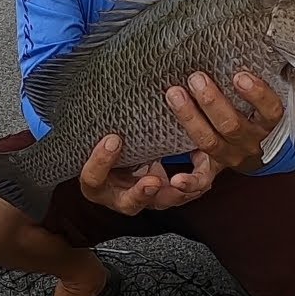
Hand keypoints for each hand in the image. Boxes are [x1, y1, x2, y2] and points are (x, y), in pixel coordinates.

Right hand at [78, 134, 224, 213]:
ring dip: (173, 193)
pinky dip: (194, 183)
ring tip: (182, 181)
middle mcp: (121, 194)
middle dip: (141, 193)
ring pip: (159, 202)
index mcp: (98, 182)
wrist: (128, 148)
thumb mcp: (103, 134)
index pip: (92, 179)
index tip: (113, 139)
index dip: (100, 162)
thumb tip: (108, 93)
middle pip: (127, 203)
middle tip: (153, 181)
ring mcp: (146, 197)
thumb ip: (106, 126)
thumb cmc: (110, 138)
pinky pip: (183, 193)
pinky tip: (201, 167)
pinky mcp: (168, 193)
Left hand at [165, 71, 283, 173]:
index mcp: (270, 124)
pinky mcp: (215, 169)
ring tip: (174, 94)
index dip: (257, 94)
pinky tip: (174, 179)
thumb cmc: (260, 112)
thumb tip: (252, 39)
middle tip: (196, 78)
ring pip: (211, 142)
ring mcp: (232, 157)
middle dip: (212, 102)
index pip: (270, 110)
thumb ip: (264, 76)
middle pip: (233, 126)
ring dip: (190, 119)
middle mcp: (253, 143)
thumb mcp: (269, 97)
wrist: (264, 150)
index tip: (240, 75)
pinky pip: (201, 180)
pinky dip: (188, 182)